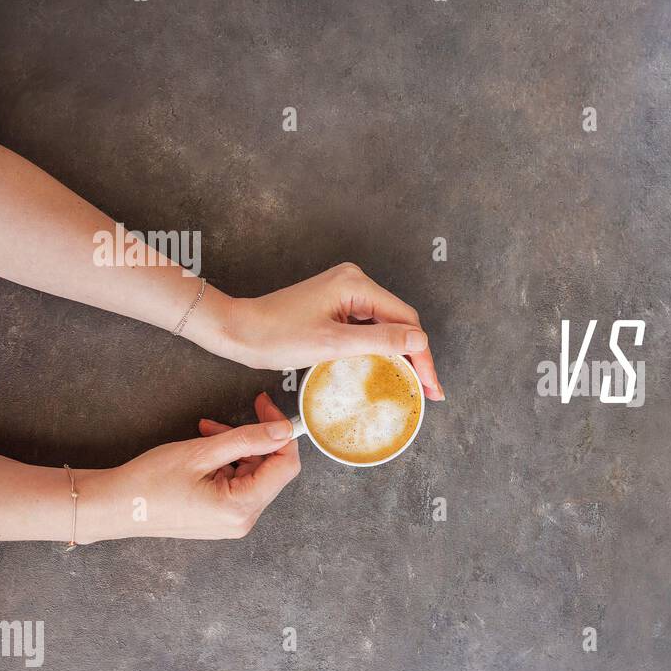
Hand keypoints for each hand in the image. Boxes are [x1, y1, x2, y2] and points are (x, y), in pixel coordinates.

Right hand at [77, 393, 301, 540]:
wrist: (112, 507)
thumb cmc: (148, 483)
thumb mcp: (201, 452)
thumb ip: (247, 439)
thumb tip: (282, 429)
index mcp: (241, 507)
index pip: (286, 466)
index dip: (281, 433)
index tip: (266, 409)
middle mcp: (242, 520)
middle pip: (270, 470)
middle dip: (252, 440)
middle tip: (226, 420)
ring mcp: (231, 521)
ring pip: (251, 474)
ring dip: (235, 449)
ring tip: (207, 433)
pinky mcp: (220, 517)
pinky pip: (236, 484)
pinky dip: (225, 463)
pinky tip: (204, 451)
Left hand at [218, 262, 444, 399]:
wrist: (240, 331)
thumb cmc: (276, 335)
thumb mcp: (333, 343)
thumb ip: (380, 341)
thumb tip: (419, 341)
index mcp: (356, 284)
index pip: (405, 320)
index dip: (422, 354)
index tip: (431, 385)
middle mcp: (355, 281)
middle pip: (399, 321)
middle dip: (416, 356)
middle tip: (428, 389)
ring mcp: (346, 292)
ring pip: (386, 325)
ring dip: (401, 353)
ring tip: (415, 381)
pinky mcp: (337, 304)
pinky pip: (369, 326)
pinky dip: (381, 347)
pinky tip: (389, 367)